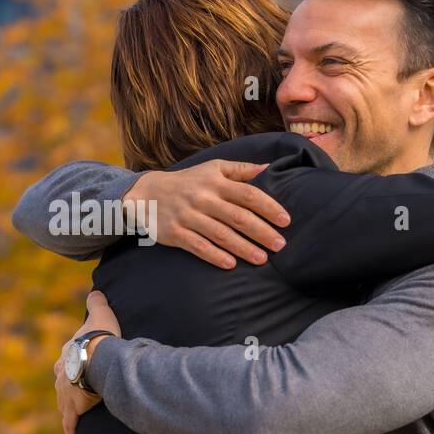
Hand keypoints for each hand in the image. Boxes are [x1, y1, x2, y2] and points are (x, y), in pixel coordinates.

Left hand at [53, 291, 120, 433]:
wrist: (99, 357)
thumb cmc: (100, 337)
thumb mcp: (99, 315)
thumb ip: (96, 304)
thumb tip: (96, 291)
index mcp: (66, 354)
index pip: (65, 361)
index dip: (73, 365)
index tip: (78, 370)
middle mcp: (61, 374)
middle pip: (62, 384)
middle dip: (67, 390)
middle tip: (76, 396)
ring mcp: (65, 392)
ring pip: (63, 404)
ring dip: (68, 411)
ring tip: (74, 418)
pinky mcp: (73, 407)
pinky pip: (70, 422)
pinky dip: (71, 430)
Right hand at [124, 159, 290, 269]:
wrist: (147, 194)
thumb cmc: (188, 181)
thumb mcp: (212, 168)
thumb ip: (241, 170)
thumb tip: (269, 168)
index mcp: (215, 182)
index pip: (248, 194)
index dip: (269, 208)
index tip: (285, 221)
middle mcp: (203, 198)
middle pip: (238, 217)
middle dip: (262, 232)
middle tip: (280, 246)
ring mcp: (188, 216)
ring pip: (220, 234)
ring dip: (243, 248)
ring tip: (262, 259)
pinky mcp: (175, 233)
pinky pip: (198, 246)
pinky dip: (215, 255)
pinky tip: (231, 265)